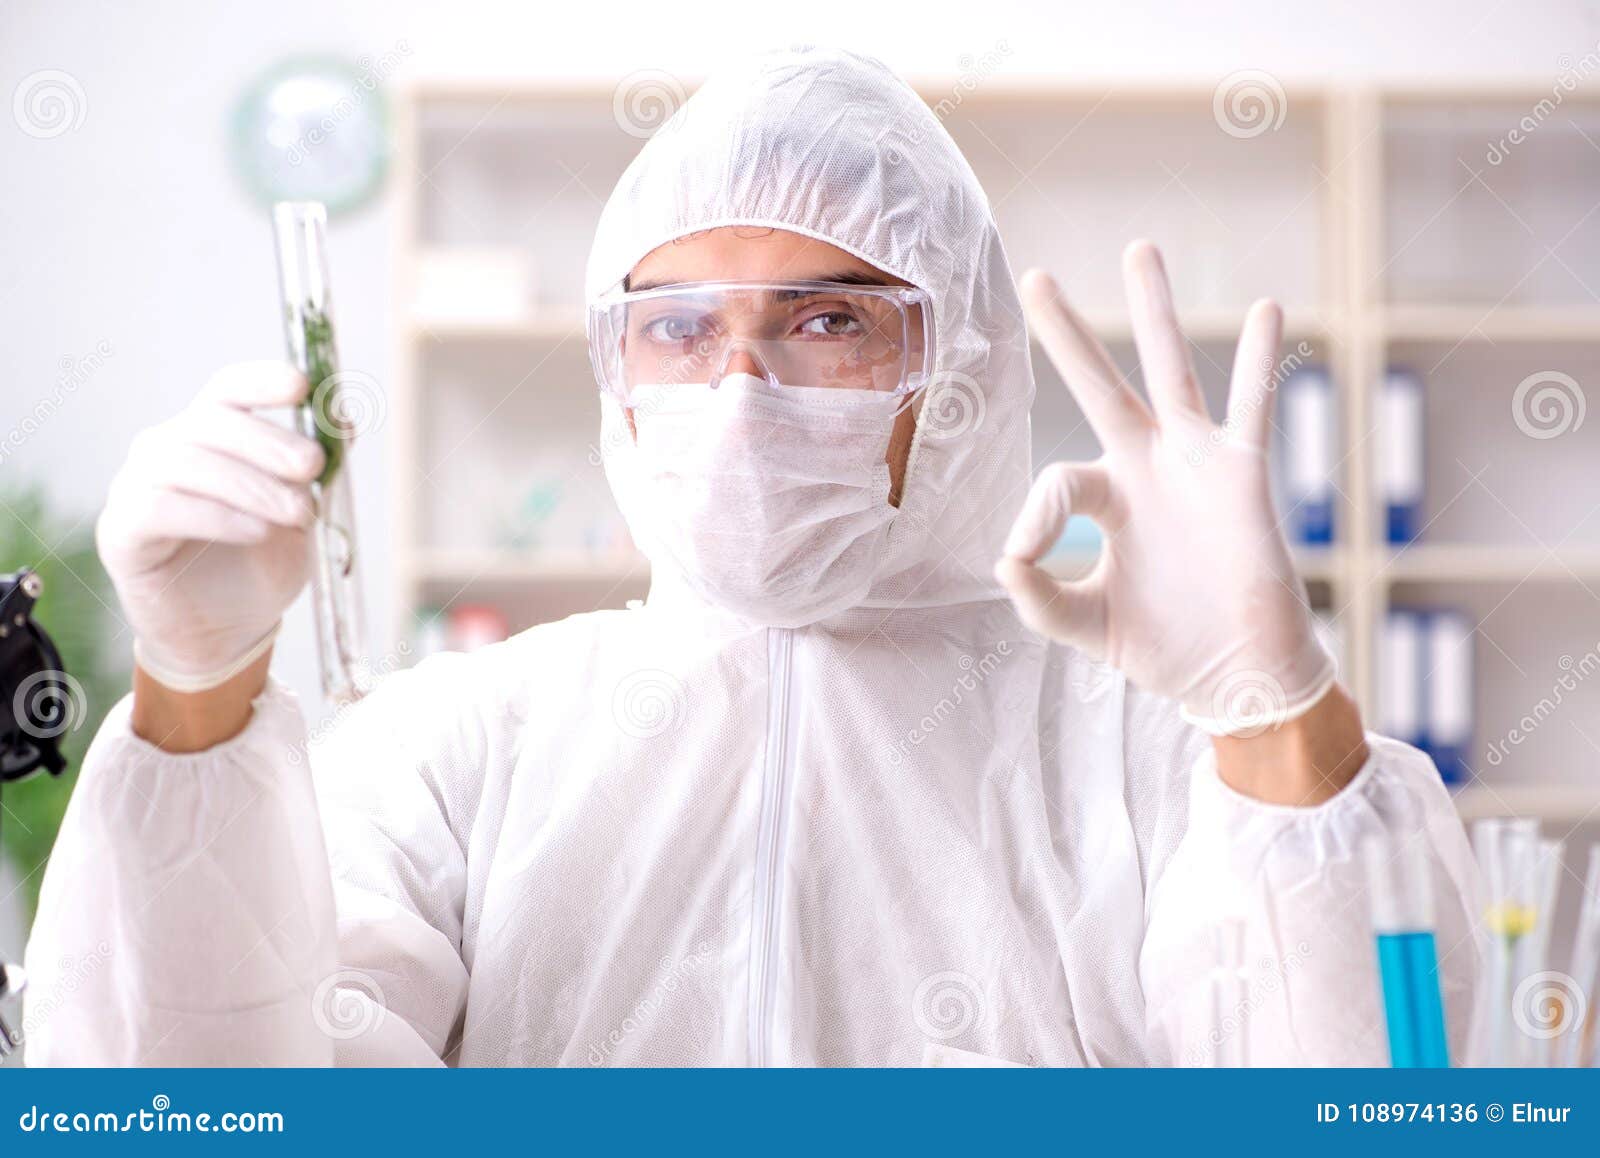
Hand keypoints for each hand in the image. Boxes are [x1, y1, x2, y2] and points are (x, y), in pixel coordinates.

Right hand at [98, 362, 322, 693]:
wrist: (228, 630)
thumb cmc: (260, 562)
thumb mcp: (302, 513)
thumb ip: (316, 473)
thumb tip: (344, 423)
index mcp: (211, 434)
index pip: (227, 389)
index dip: (262, 381)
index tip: (302, 386)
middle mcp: (167, 449)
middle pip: (211, 421)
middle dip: (269, 442)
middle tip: (313, 467)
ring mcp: (136, 486)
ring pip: (186, 463)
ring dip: (251, 485)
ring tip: (298, 513)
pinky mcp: (120, 530)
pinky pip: (159, 508)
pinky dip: (216, 516)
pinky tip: (256, 531)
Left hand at [995, 241, 1333, 736]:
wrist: (1237, 680)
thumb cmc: (1165, 647)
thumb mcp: (1085, 625)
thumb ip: (1039, 600)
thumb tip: (1004, 560)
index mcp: (1108, 499)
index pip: (1055, 482)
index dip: (1033, 520)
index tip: (1025, 559)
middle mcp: (1146, 469)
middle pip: (1099, 386)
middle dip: (1068, 334)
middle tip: (1035, 277)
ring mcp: (1194, 466)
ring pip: (1169, 373)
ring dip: (1155, 312)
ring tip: (1140, 250)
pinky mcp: (1243, 478)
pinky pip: (1251, 410)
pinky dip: (1259, 362)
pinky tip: (1267, 310)